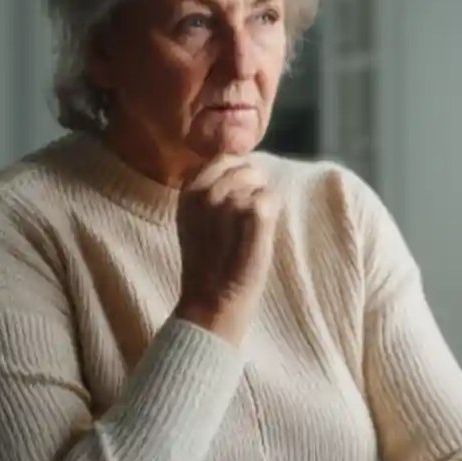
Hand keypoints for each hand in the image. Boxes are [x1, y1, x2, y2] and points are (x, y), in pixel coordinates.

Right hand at [173, 154, 278, 343]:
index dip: (237, 175)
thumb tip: (239, 165)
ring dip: (261, 204)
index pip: (223, 159)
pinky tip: (258, 237)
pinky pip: (272, 198)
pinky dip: (272, 215)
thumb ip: (209, 190)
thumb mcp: (194, 218)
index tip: (236, 201)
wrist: (213, 301)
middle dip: (252, 187)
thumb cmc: (208, 262)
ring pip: (260, 184)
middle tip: (244, 221)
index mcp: (189, 190)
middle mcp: (207, 191)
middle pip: (245, 168)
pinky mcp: (254, 213)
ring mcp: (231, 201)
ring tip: (247, 233)